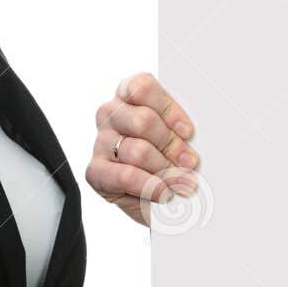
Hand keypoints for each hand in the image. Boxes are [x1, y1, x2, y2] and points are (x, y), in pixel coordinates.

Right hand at [87, 72, 199, 225]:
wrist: (154, 199)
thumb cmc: (167, 157)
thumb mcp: (177, 136)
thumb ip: (180, 130)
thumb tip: (191, 143)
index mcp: (129, 94)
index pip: (142, 87)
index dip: (169, 110)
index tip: (188, 132)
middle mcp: (110, 113)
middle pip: (142, 120)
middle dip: (171, 145)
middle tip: (190, 162)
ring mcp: (101, 142)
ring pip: (137, 151)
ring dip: (165, 170)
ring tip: (182, 182)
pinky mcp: (95, 172)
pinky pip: (126, 176)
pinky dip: (151, 186)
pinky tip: (164, 193)